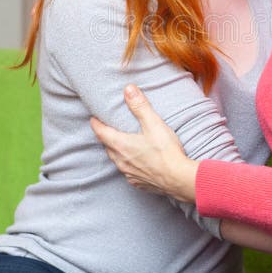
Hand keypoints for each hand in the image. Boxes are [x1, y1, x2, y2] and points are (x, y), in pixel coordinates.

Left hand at [90, 85, 198, 201]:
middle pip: (108, 147)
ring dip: (117, 152)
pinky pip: (128, 172)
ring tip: (122, 145)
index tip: (93, 119)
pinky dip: (129, 165)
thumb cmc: (166, 151)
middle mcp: (121, 161)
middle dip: (106, 137)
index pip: (101, 132)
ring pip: (117, 160)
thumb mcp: (153, 123)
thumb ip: (140, 106)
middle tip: (108, 129)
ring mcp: (129, 174)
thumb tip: (128, 89)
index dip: (96, 124)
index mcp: (121, 145)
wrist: (178, 178)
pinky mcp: (138, 183)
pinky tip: (137, 163)